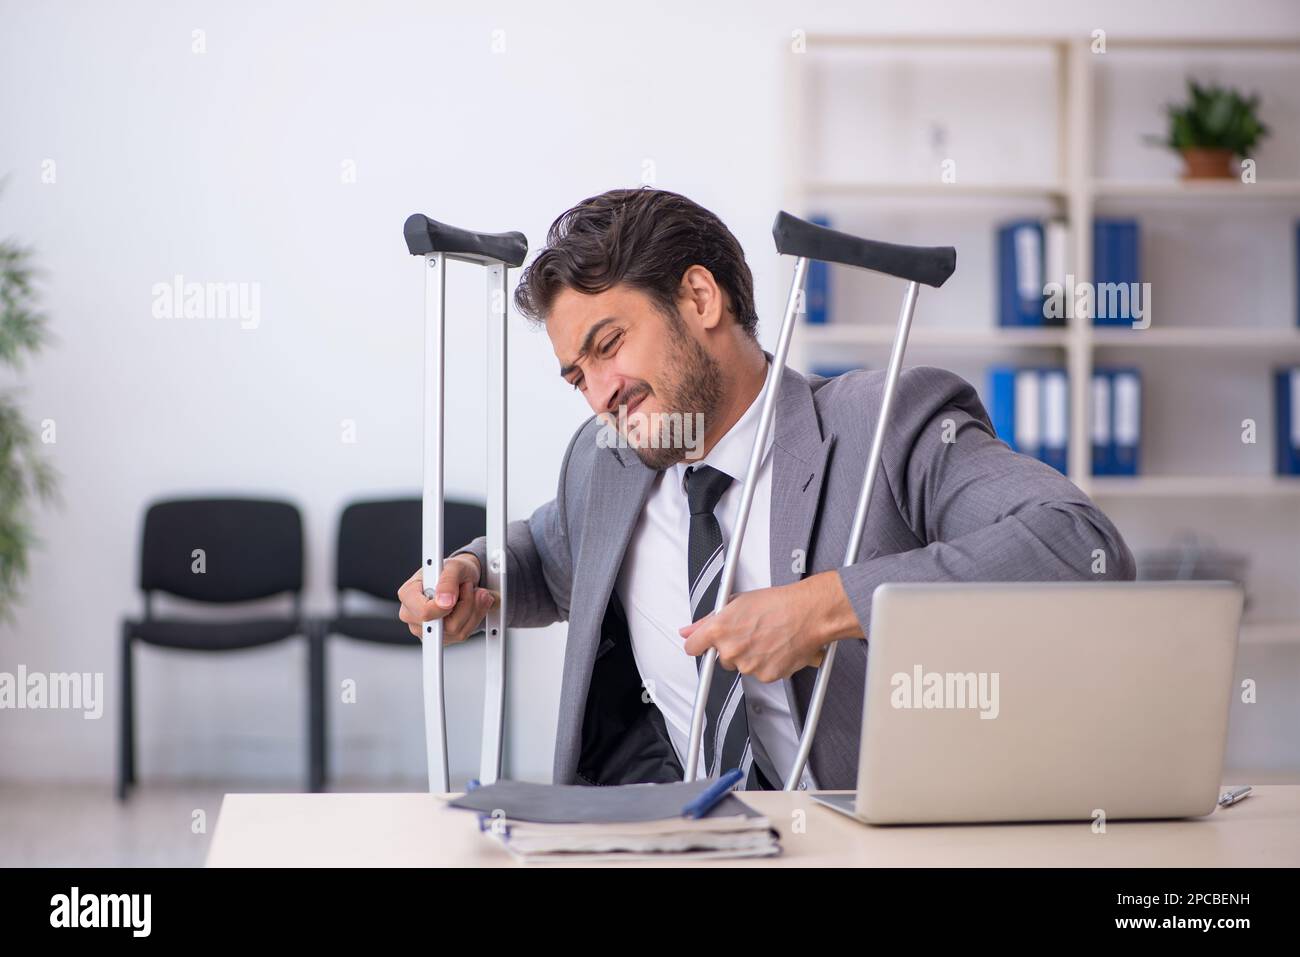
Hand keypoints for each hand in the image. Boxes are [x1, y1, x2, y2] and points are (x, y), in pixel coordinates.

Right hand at [397, 554, 495, 644]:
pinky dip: (474, 618)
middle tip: (467, 586)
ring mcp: (427, 629)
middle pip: (443, 626)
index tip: (454, 597)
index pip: (423, 612)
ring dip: (473, 610)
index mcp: (408, 594)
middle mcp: (413, 615)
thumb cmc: (453, 571)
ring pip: (457, 632)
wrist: (463, 578)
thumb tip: (444, 601)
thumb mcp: (454, 566)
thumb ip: (448, 580)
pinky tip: (472, 605)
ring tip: (471, 593)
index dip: (443, 607)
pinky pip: (463, 634)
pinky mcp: (442, 637)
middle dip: (465, 605)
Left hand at [678, 572, 861, 681]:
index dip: (699, 644)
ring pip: (742, 666)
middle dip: (732, 648)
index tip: (703, 644)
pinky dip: (767, 664)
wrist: (808, 614)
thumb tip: (688, 631)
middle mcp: (731, 650)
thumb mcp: (736, 602)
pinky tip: (776, 648)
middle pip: (721, 658)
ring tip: (768, 638)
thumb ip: (707, 620)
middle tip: (751, 632)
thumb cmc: (777, 603)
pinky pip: (760, 674)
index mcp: (719, 630)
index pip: (692, 647)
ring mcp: (748, 666)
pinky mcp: (766, 676)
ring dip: (750, 657)